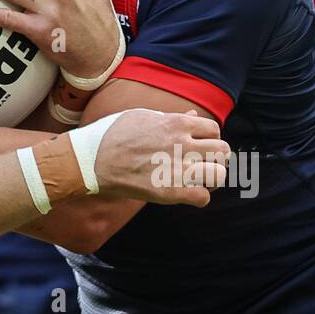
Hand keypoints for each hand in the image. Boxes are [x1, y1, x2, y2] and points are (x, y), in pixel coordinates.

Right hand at [94, 109, 229, 205]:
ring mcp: (177, 169)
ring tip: (199, 179)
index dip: (209, 137)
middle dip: (216, 157)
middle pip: (223, 151)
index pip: (214, 129)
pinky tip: (187, 193)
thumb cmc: (113, 135)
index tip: (199, 145)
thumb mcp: (142, 116)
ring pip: (219, 175)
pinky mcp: (170, 191)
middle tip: (203, 163)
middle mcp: (182, 144)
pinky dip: (199, 197)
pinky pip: (203, 198)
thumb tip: (193, 115)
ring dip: (211, 178)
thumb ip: (171, 117)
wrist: (91, 159)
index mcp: (176, 123)